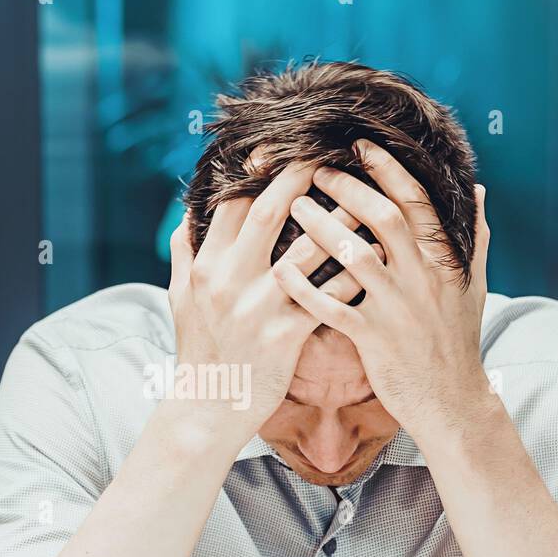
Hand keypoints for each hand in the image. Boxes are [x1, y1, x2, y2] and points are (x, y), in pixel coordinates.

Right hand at [167, 160, 364, 443]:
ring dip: (341, 219)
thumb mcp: (178, 299)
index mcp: (206, 266)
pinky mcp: (286, 336)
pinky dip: (355, 272)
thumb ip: (184, 252)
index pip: (232, 203)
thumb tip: (186, 214)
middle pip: (270, 212)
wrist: (208, 409)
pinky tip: (378, 253)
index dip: (257, 170)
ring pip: (308, 249)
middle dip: (302, 177)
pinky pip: (329, 295)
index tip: (282, 146)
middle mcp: (229, 280)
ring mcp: (258, 308)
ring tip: (370, 195)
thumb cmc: (198, 352)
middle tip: (334, 152)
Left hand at [271, 141, 489, 441]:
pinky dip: (305, 288)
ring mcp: (399, 308)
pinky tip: (280, 270)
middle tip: (315, 170)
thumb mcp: (474, 284)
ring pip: (356, 257)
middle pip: (384, 219)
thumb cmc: (456, 339)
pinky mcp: (375, 339)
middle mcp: (423, 278)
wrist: (451, 401)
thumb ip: (473, 235)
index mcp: (443, 260)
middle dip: (347, 189)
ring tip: (293, 208)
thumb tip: (476, 190)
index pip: (416, 202)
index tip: (360, 146)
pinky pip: (333, 307)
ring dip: (321, 227)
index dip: (388, 169)